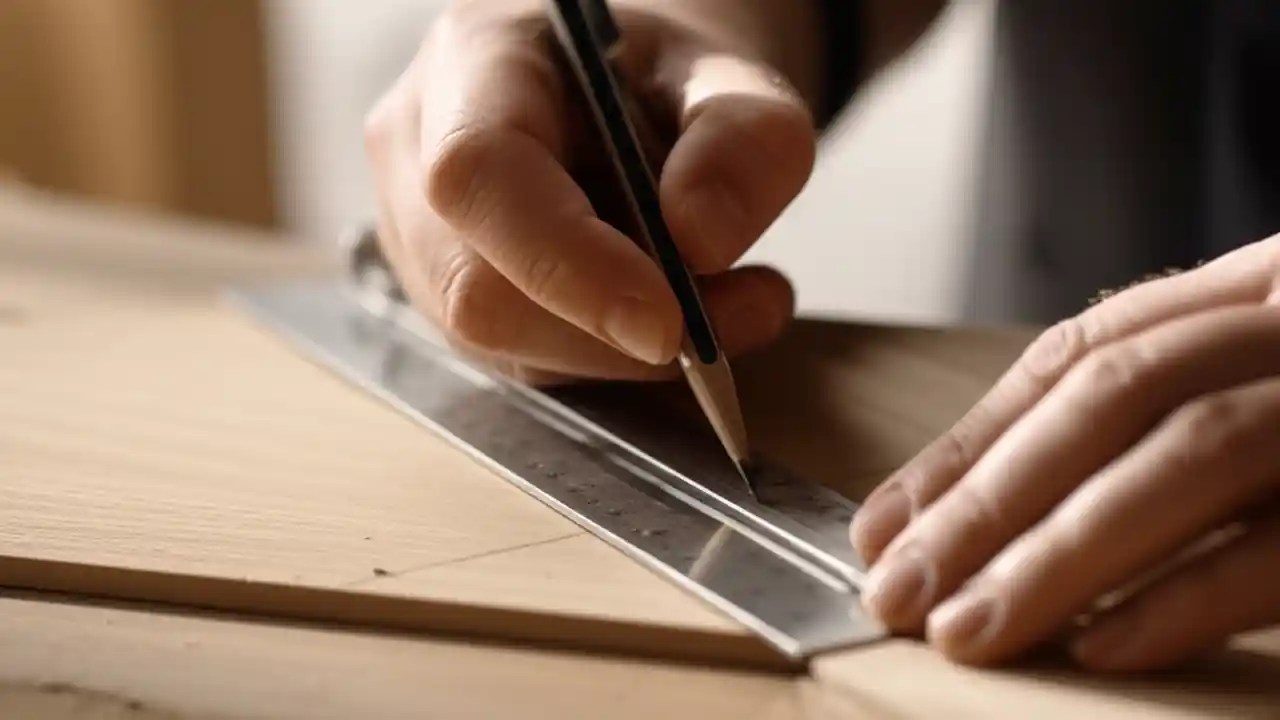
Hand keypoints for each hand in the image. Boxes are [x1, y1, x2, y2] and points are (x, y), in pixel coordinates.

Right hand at [364, 0, 817, 382]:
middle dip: (613, 329)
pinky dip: (610, 354)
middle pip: (478, 288)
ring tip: (733, 300)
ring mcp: (415, 230)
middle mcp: (414, 148)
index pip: (479, 176)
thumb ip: (742, 139)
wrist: (630, 84)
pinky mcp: (445, 292)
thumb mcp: (734, 75)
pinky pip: (521, 356)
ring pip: (501, 342)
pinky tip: (673, 311)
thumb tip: (702, 244)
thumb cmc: (667, 70)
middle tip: (745, 308)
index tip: (668, 322)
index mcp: (473, 59)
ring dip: (626, 350)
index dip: (568, 264)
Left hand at [852, 234, 1279, 671]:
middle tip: (898, 592)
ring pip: (1188, 453)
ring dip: (1058, 552)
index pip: (1075, 359)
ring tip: (966, 629)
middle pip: (1112, 396)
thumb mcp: (1251, 380)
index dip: (968, 446)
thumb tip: (951, 516)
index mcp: (1250, 291)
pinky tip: (1099, 646)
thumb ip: (1134, 421)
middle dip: (989, 502)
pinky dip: (1188, 595)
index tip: (883, 529)